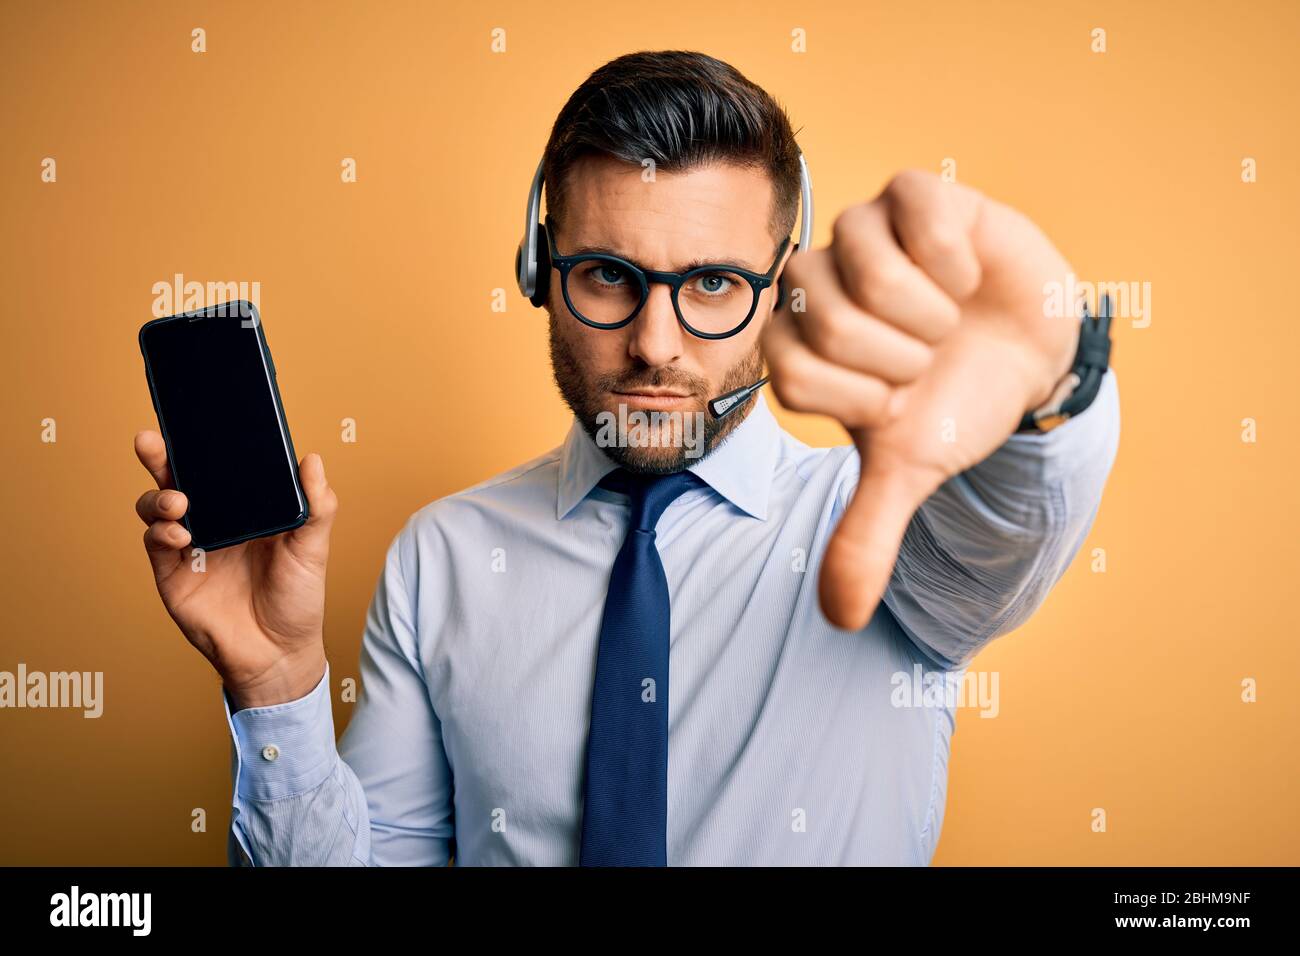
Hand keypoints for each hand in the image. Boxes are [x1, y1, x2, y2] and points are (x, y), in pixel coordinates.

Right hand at [133, 431, 337, 708]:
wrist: (280, 654)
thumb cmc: (299, 599)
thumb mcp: (313, 549)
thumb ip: (315, 506)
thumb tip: (312, 459)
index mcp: (245, 508)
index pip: (218, 467)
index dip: (202, 444)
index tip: (191, 420)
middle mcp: (214, 520)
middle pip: (178, 478)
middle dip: (160, 456)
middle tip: (153, 440)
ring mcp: (190, 546)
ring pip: (157, 506)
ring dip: (160, 496)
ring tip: (179, 502)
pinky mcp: (173, 574)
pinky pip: (155, 543)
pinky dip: (160, 531)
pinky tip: (180, 533)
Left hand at [762, 170, 1078, 629]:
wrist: (1029, 354)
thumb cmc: (956, 403)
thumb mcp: (911, 471)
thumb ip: (866, 534)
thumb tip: (840, 620)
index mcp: (799, 347)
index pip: (789, 374)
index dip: (857, 398)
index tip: (899, 402)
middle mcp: (818, 284)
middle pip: (819, 318)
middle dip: (894, 357)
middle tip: (928, 360)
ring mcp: (863, 233)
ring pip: (860, 263)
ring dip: (923, 312)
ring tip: (949, 319)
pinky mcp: (915, 195)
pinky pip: (910, 205)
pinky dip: (949, 255)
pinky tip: (966, 276)